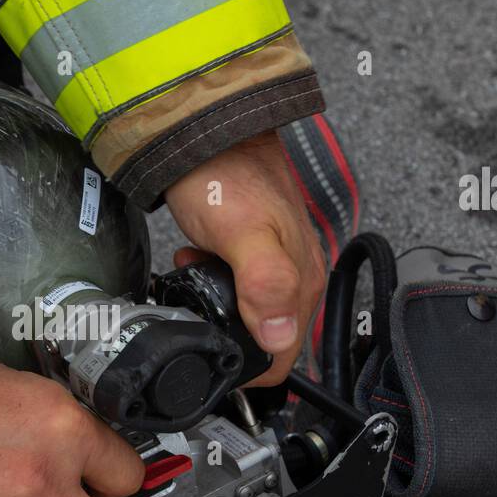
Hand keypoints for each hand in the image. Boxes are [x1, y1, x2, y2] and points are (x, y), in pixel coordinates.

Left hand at [164, 130, 327, 385]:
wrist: (209, 128)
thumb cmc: (224, 175)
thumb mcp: (243, 234)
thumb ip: (265, 285)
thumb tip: (279, 337)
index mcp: (301, 282)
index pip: (282, 360)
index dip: (245, 369)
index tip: (211, 352)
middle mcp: (296, 277)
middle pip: (265, 340)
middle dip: (226, 333)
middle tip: (198, 306)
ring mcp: (275, 263)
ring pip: (247, 314)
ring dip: (216, 308)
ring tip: (194, 279)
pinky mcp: (253, 250)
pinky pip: (235, 288)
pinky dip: (210, 284)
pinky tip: (195, 262)